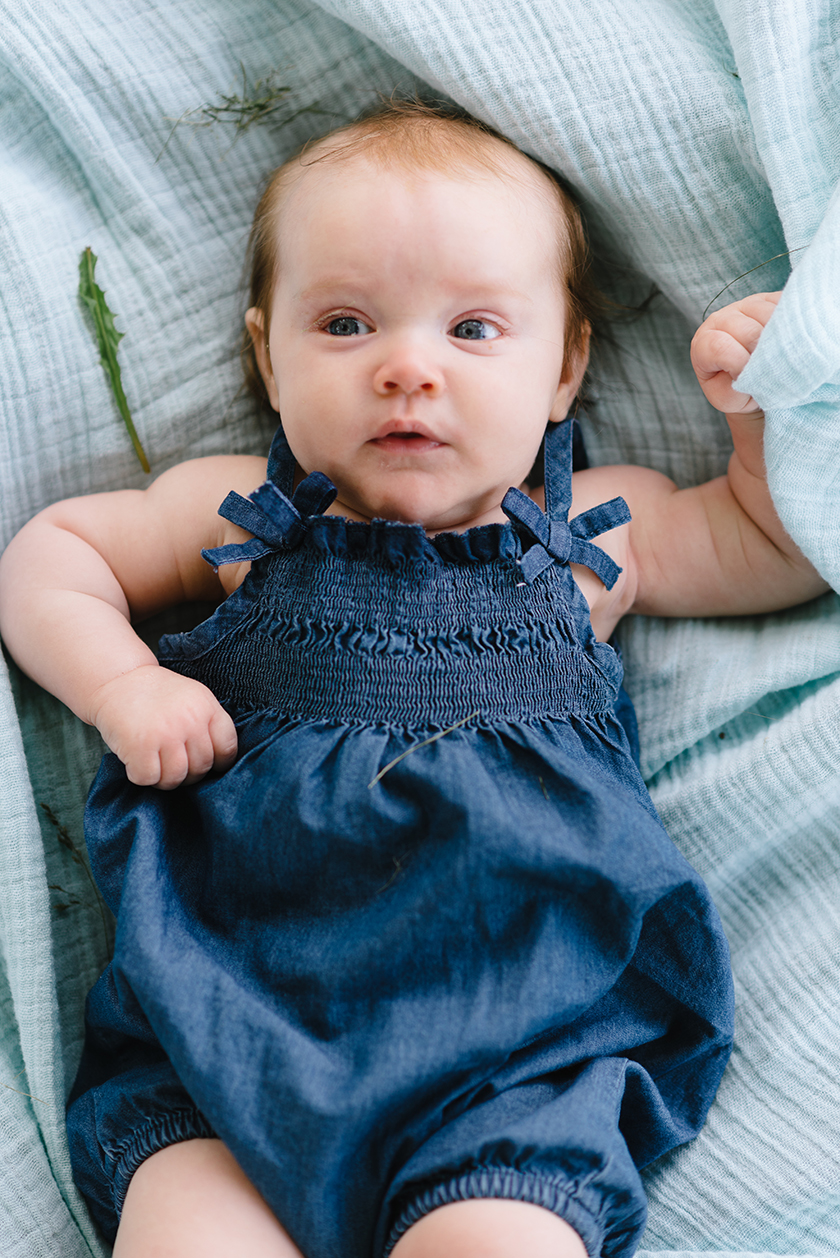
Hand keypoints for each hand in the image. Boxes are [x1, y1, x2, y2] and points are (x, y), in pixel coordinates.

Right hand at [90, 664, 237, 788]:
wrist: (117, 678)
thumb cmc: (156, 695)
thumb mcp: (192, 698)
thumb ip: (207, 724)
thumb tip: (218, 763)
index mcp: (206, 707)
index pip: (227, 747)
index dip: (219, 762)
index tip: (208, 764)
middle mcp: (189, 720)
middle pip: (201, 767)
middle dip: (189, 773)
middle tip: (173, 764)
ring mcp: (165, 734)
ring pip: (177, 777)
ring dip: (166, 779)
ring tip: (157, 766)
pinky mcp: (140, 746)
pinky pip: (150, 778)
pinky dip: (142, 776)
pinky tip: (138, 762)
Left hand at [691, 291, 780, 414]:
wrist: (756, 382)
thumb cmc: (738, 392)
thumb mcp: (729, 398)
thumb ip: (733, 387)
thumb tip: (751, 370)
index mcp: (704, 343)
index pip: (719, 346)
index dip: (739, 364)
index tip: (751, 379)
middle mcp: (722, 318)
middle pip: (748, 331)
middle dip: (763, 354)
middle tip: (772, 369)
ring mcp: (746, 305)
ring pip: (770, 316)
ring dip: (781, 339)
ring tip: (782, 357)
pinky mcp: (771, 299)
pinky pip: (786, 306)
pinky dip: (793, 325)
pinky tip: (791, 340)